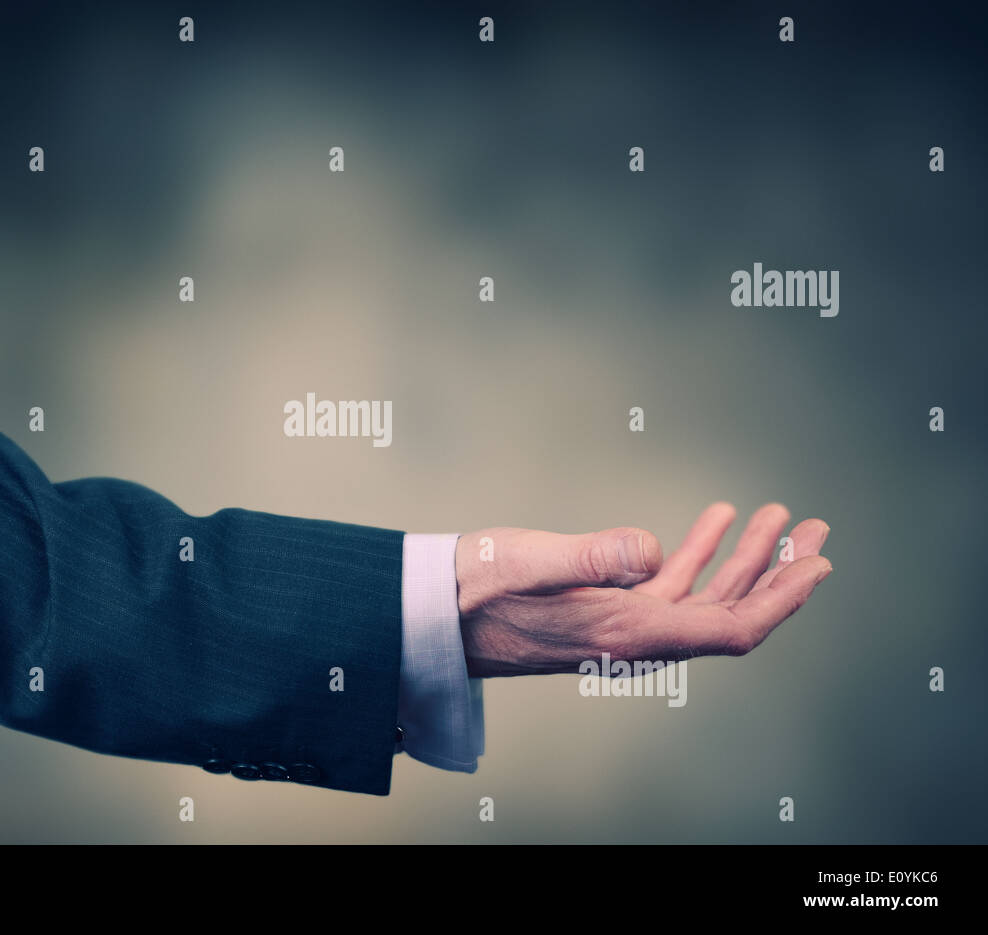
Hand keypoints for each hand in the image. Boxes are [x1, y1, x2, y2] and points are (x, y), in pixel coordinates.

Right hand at [455, 502, 830, 676]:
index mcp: (629, 633)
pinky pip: (669, 586)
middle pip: (730, 613)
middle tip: (816, 531)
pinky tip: (714, 522)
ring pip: (705, 598)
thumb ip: (592, 557)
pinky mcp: (605, 609)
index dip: (782, 600)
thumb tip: (651, 546)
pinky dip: (699, 555)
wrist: (439, 612)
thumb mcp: (531, 563)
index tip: (820, 565)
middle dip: (779, 573)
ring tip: (778, 517)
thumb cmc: (481, 587)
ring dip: (745, 560)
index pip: (730, 628)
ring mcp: (622, 624)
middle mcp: (636, 636)